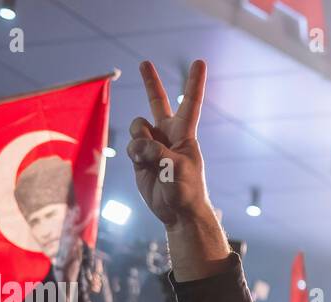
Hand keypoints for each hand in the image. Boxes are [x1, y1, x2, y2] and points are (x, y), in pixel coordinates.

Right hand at [128, 60, 210, 227]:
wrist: (177, 212)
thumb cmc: (185, 190)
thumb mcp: (175, 169)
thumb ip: (156, 152)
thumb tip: (138, 145)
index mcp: (185, 134)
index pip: (190, 103)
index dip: (194, 82)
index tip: (199, 62)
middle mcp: (168, 135)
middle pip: (158, 103)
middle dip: (150, 83)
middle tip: (144, 62)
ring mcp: (152, 145)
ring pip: (137, 127)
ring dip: (140, 140)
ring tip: (150, 159)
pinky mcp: (140, 157)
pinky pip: (131, 145)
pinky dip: (135, 154)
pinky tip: (143, 166)